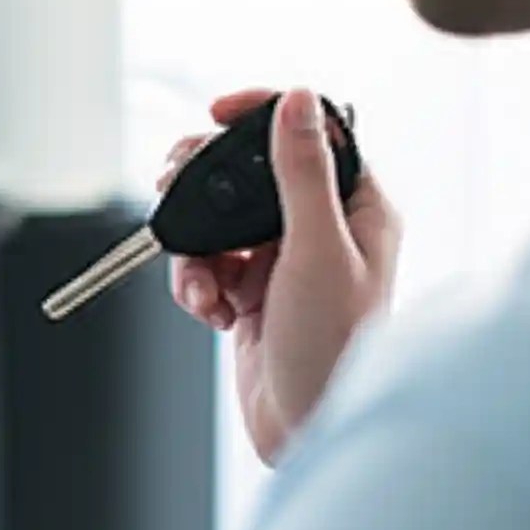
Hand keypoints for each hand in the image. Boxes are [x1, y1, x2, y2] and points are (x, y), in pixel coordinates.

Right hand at [164, 88, 400, 464]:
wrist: (306, 429)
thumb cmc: (334, 350)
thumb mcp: (316, 250)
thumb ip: (302, 173)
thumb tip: (298, 100)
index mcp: (357, 207)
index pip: (311, 132)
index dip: (261, 114)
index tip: (215, 112)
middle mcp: (322, 228)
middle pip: (251, 174)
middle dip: (207, 184)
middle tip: (173, 183)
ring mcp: (283, 260)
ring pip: (220, 221)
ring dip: (197, 250)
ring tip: (202, 286)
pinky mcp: (252, 292)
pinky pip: (208, 264)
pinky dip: (197, 283)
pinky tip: (211, 311)